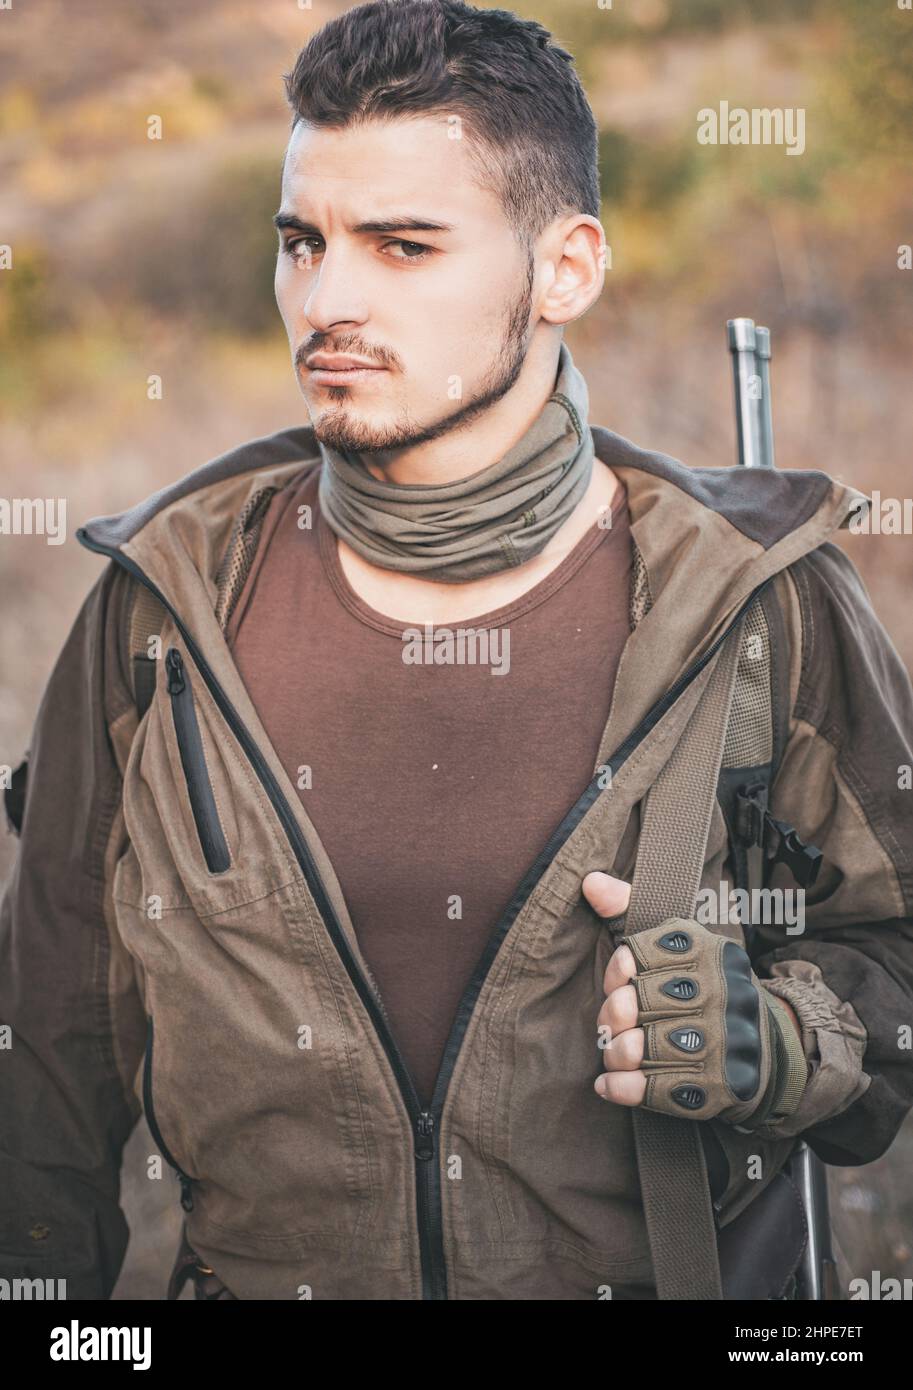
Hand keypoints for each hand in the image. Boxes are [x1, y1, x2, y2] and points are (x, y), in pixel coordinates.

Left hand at [583, 872, 806, 1126]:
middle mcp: (718, 993)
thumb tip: (590, 882)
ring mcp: (720, 1042)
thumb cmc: (704, 987)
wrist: (765, 1045)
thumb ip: (630, 909)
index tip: (619, 983)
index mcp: (706, 952)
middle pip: (637, 1003)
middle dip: (613, 1016)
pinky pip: (657, 1089)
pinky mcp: (717, 1085)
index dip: (618, 973)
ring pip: (642, 1049)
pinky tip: (609, 1085)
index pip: (639, 955)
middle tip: (611, 1025)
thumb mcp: (675, 943)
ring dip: (616, 1055)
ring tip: (613, 1054)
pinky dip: (623, 1088)